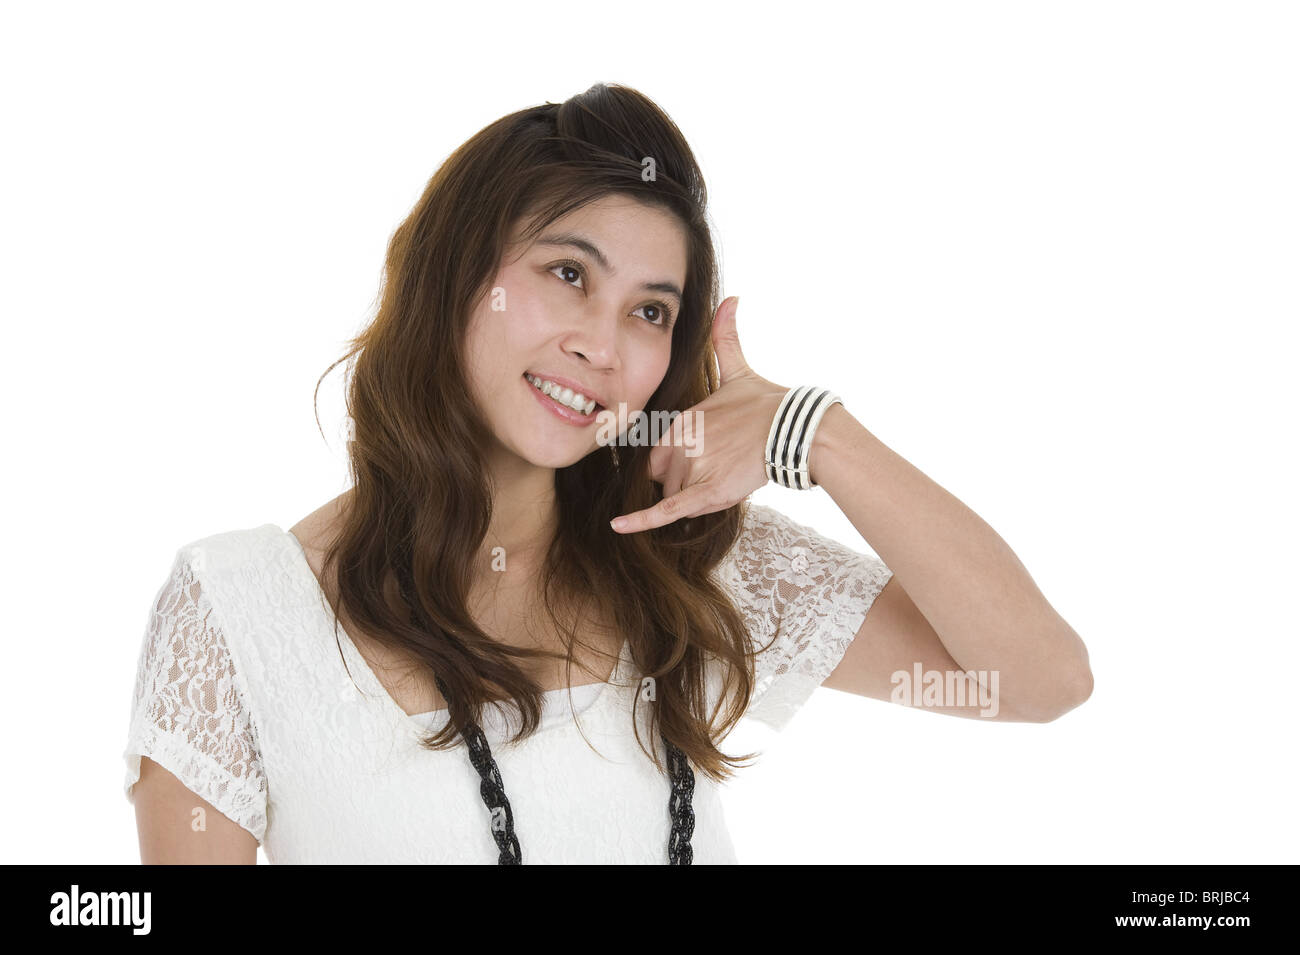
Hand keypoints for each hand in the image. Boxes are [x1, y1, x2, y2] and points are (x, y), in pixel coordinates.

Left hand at [610, 296, 786, 533]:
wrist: (795, 429)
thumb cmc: (767, 403)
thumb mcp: (738, 370)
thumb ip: (726, 338)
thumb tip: (732, 297)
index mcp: (681, 419)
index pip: (657, 451)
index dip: (671, 460)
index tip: (690, 459)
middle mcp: (681, 443)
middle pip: (663, 475)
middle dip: (683, 479)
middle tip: (715, 470)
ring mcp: (693, 468)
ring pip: (675, 493)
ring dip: (691, 496)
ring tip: (724, 481)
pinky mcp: (707, 492)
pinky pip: (666, 510)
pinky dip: (640, 521)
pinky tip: (618, 527)